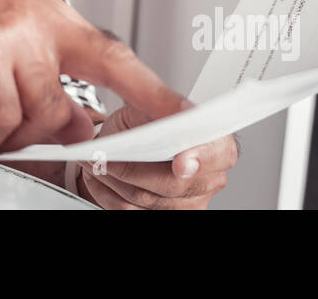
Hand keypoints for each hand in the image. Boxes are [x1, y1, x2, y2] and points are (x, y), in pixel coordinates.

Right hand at [0, 0, 183, 155]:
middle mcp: (42, 24)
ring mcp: (14, 37)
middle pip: (98, 78)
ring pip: (46, 110)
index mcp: (55, 20)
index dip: (155, 90)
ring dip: (20, 137)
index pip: (118, 58)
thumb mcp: (13, 45)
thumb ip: (49, 81)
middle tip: (109, 149)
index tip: (188, 116)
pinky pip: (4, 116)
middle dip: (117, 119)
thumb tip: (80, 125)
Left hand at [75, 100, 237, 209]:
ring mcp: (191, 201)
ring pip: (149, 200)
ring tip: (95, 161)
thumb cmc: (140, 123)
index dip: (202, 158)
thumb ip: (164, 104)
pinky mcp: (167, 214)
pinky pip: (132, 211)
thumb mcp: (147, 102)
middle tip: (104, 155)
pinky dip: (109, 193)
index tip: (180, 163)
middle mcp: (210, 176)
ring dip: (115, 180)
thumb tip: (186, 110)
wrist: (125, 141)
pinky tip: (100, 176)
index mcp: (215, 142)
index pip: (221, 153)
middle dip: (134, 169)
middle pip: (176, 184)